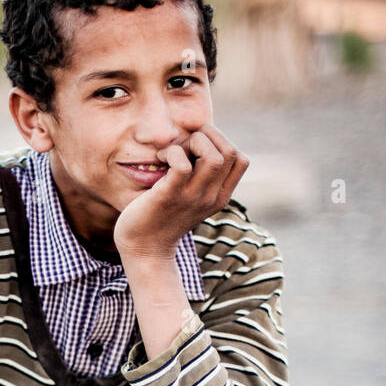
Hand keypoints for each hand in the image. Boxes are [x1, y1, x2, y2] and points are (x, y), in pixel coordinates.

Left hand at [113, 125, 248, 263]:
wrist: (144, 250)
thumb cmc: (162, 217)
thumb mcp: (191, 197)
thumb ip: (201, 176)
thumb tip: (198, 139)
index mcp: (220, 196)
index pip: (241, 160)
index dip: (221, 142)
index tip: (197, 147)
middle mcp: (211, 197)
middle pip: (230, 152)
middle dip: (207, 136)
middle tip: (183, 146)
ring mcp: (192, 198)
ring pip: (213, 157)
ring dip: (192, 142)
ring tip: (173, 152)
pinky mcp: (170, 196)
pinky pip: (182, 164)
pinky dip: (172, 153)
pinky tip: (160, 159)